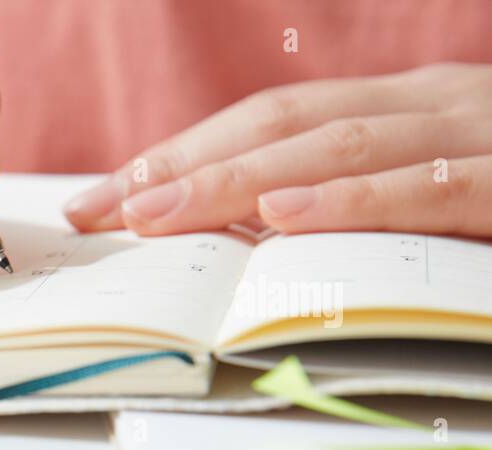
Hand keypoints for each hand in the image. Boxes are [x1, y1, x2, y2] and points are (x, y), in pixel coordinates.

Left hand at [64, 63, 491, 238]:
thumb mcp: (419, 205)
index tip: (103, 197)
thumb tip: (245, 234)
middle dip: (181, 166)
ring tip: (156, 212)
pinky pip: (430, 188)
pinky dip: (353, 202)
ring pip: (342, 146)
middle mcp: (438, 107)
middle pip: (285, 125)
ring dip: (238, 179)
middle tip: (102, 209)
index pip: (270, 123)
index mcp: (405, 111)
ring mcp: (482, 136)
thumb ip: (346, 208)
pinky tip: (284, 218)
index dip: (179, 154)